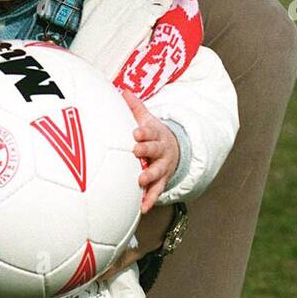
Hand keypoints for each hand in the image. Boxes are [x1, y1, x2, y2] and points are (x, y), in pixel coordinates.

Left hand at [122, 89, 179, 212]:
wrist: (174, 151)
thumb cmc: (152, 135)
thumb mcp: (147, 119)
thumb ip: (135, 107)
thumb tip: (122, 90)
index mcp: (156, 135)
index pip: (150, 132)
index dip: (143, 133)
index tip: (136, 133)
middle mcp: (161, 151)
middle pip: (155, 151)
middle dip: (146, 151)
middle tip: (136, 152)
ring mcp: (162, 167)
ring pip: (157, 172)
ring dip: (149, 177)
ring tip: (140, 181)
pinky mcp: (161, 182)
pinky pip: (156, 192)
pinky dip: (150, 199)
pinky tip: (142, 208)